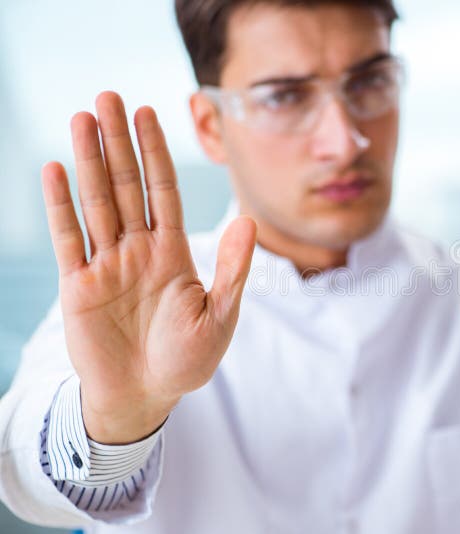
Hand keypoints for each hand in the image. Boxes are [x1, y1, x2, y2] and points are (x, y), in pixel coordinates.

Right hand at [42, 92, 256, 443]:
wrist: (146, 395)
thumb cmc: (187, 359)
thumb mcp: (221, 315)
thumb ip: (233, 269)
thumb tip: (250, 221)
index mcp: (173, 252)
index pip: (164, 190)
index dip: (157, 152)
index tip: (150, 112)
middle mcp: (138, 249)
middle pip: (127, 185)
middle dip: (118, 142)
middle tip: (109, 96)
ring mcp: (106, 264)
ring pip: (96, 201)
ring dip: (88, 160)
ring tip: (82, 117)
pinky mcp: (77, 285)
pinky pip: (68, 237)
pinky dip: (61, 206)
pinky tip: (54, 169)